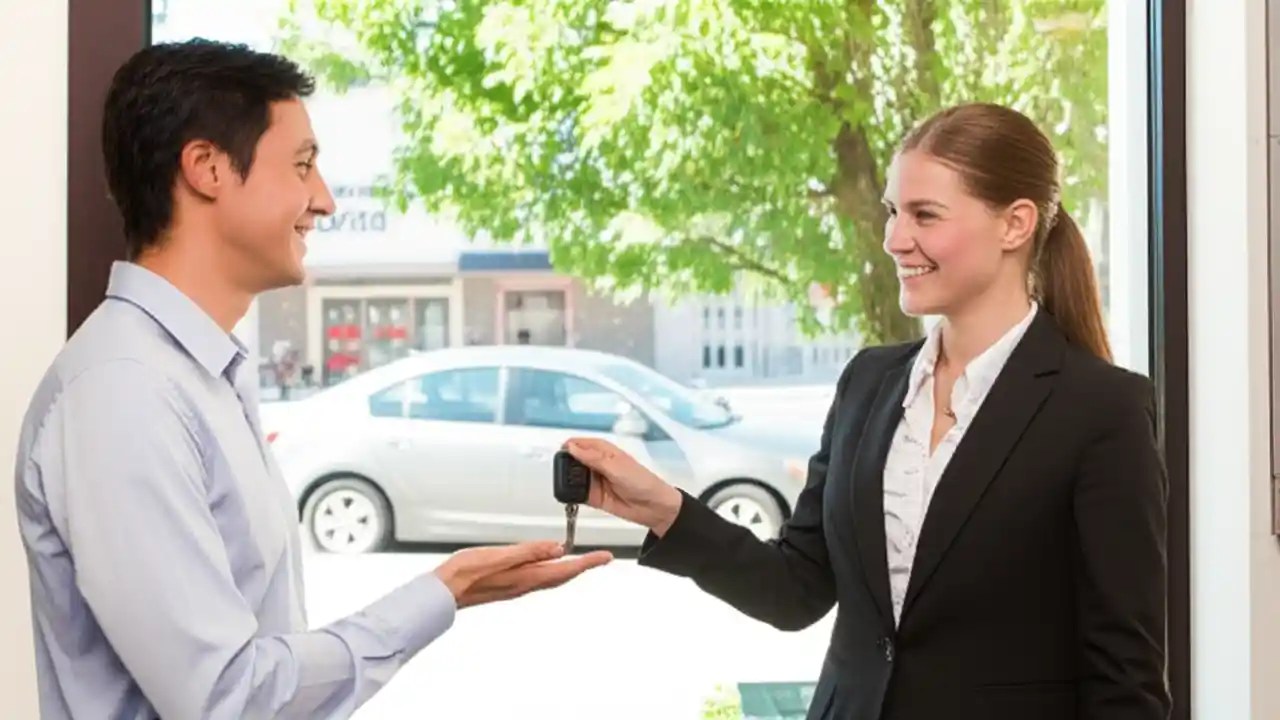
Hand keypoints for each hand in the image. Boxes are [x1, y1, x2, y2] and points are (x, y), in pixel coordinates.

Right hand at [433, 541, 612, 608]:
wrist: (443, 591)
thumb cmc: (465, 573)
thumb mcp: (499, 556)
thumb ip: (529, 551)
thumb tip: (557, 548)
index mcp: (526, 576)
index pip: (565, 569)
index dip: (588, 562)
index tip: (605, 557)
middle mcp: (525, 584)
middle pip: (563, 575)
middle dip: (583, 566)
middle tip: (599, 559)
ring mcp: (517, 585)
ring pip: (552, 577)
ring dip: (569, 569)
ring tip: (580, 561)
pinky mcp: (508, 584)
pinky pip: (539, 578)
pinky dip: (551, 570)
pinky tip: (547, 565)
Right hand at [563, 438, 683, 535]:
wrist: (654, 507)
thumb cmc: (643, 482)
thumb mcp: (617, 467)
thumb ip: (594, 458)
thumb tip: (573, 447)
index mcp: (605, 452)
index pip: (582, 444)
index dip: (571, 445)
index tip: (561, 450)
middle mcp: (598, 465)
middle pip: (574, 460)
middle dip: (567, 464)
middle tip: (563, 470)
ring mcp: (595, 481)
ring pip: (574, 478)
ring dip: (568, 480)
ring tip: (566, 483)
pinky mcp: (594, 497)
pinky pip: (578, 494)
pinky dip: (572, 494)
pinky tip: (569, 495)